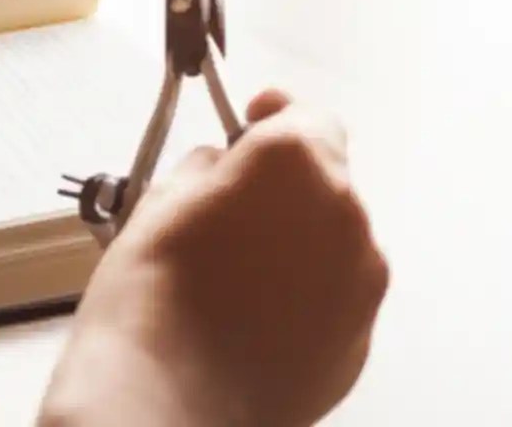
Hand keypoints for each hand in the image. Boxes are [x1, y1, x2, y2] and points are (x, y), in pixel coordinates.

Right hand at [39, 90, 388, 426]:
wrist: (164, 400)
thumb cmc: (152, 299)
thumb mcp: (157, 201)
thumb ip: (204, 170)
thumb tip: (217, 171)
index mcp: (296, 164)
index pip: (307, 115)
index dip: (276, 114)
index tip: (253, 117)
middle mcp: (345, 216)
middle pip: (319, 181)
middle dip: (274, 190)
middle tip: (216, 213)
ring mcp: (359, 283)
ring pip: (328, 241)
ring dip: (288, 244)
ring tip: (225, 276)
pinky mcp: (357, 340)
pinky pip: (330, 296)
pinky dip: (297, 295)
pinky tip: (244, 315)